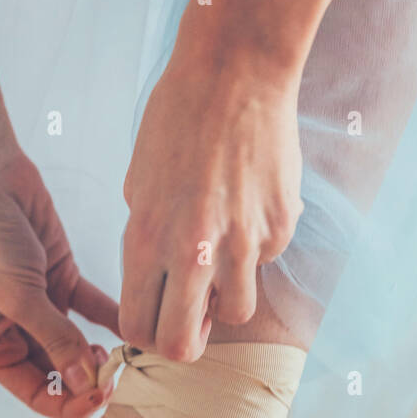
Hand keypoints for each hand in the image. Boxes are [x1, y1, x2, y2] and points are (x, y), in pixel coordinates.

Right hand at [0, 152, 119, 417]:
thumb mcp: (17, 296)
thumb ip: (55, 340)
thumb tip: (84, 383)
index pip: (36, 393)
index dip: (69, 402)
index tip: (101, 396)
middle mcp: (14, 333)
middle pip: (61, 375)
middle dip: (88, 380)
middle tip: (119, 376)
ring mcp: (40, 308)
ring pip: (78, 345)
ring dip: (101, 355)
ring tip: (122, 357)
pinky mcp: (60, 280)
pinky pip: (91, 310)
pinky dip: (112, 321)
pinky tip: (134, 332)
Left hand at [120, 44, 303, 360]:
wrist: (237, 70)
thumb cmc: (178, 118)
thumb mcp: (138, 182)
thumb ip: (147, 239)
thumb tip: (160, 282)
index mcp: (146, 239)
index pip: (137, 329)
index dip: (146, 335)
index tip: (156, 320)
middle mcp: (193, 251)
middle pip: (183, 347)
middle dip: (186, 342)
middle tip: (192, 319)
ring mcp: (241, 244)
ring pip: (237, 313)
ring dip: (228, 297)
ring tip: (223, 256)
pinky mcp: (279, 229)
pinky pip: (265, 262)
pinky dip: (256, 246)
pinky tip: (248, 202)